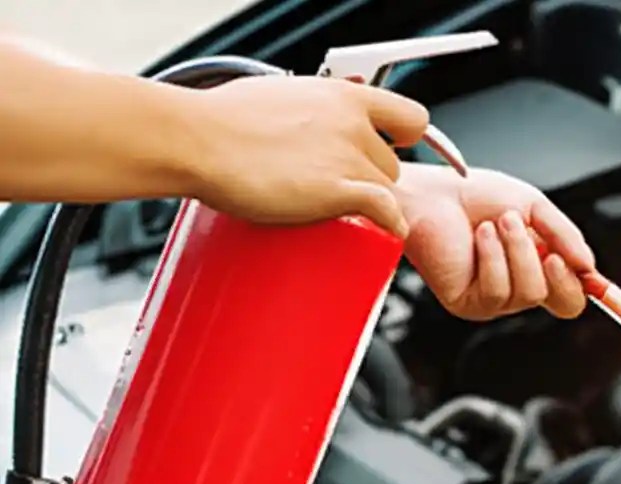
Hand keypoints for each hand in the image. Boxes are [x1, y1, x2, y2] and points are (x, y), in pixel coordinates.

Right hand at [187, 76, 427, 235]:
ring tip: (338, 209)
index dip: (405, 136)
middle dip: (372, 178)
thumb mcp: (281, 94)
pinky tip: (389, 232)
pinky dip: (392, 224)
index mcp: (342, 96)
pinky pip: (386, 211)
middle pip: (391, 163)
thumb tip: (311, 112)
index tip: (398, 146)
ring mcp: (347, 157)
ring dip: (369, 202)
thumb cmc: (222, 119)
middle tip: (341, 187)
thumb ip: (309, 104)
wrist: (195, 139)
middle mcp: (352, 124)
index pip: (406, 115)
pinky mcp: (337, 191)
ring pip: (387, 190)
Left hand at [395, 164, 595, 319]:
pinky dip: (493, 258)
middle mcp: (520, 287)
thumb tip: (589, 266)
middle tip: (547, 246)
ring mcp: (495, 300)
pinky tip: (481, 237)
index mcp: (538, 266)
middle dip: (560, 272)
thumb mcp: (533, 206)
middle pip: (566, 304)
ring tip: (500, 223)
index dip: (587, 285)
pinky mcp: (469, 304)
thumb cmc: (475, 196)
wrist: (432, 195)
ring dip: (519, 251)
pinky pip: (499, 292)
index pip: (574, 291)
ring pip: (532, 293)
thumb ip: (565, 235)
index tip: (589, 270)